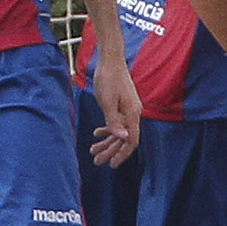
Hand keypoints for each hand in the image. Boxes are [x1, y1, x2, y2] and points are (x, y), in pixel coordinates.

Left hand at [89, 54, 141, 168]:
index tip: (112, 164)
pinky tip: (96, 134)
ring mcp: (128, 109)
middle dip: (110, 151)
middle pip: (123, 138)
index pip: (131, 140)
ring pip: (119, 131)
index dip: (122, 154)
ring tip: (93, 151)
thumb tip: (123, 138)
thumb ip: (114, 121)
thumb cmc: (108, 79)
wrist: (110, 61)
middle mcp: (133, 113)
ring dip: (106, 142)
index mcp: (132, 113)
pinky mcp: (122, 105)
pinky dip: (107, 129)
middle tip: (97, 161)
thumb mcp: (107, 101)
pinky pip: (116, 122)